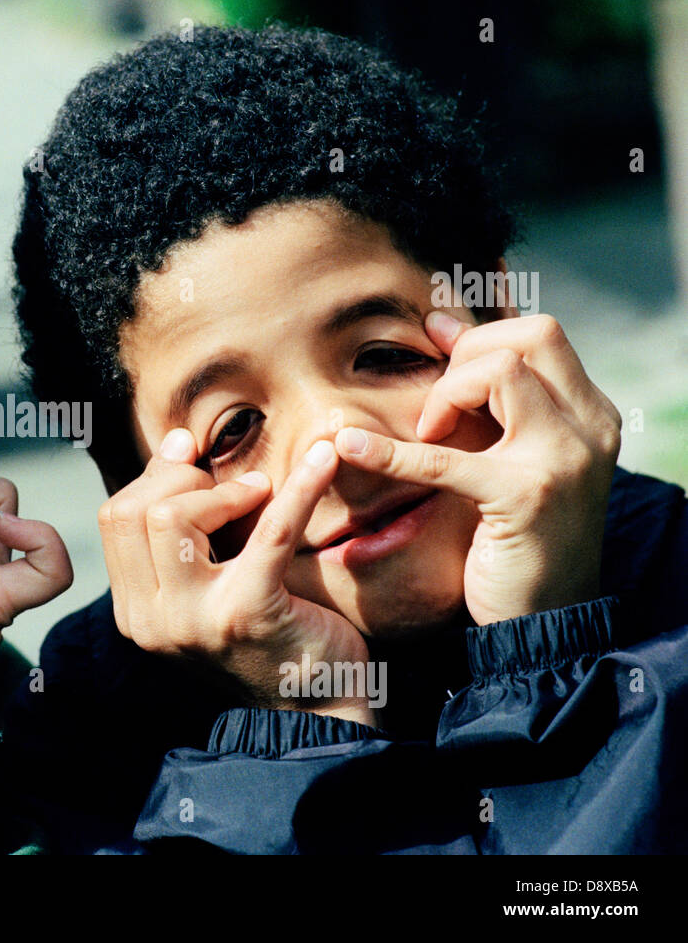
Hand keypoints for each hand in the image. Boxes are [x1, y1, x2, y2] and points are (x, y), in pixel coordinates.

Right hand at [98, 429, 374, 722]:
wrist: (315, 710)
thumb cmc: (266, 635)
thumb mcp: (203, 584)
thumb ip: (180, 527)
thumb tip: (175, 441)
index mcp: (136, 614)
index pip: (115, 518)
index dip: (153, 479)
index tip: (192, 462)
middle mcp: (153, 622)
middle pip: (136, 513)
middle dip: (183, 482)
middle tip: (233, 488)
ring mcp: (195, 620)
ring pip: (173, 518)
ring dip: (223, 490)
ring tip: (260, 492)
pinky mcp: (250, 612)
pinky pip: (270, 531)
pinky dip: (300, 487)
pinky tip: (324, 458)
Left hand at [335, 311, 620, 625]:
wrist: (545, 619)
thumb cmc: (518, 536)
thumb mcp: (519, 456)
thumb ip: (494, 399)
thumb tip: (441, 322)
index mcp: (591, 415)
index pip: (541, 334)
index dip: (479, 335)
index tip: (434, 347)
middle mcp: (590, 428)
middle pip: (530, 338)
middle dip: (466, 357)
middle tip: (435, 410)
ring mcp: (564, 460)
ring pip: (500, 374)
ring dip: (445, 395)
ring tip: (426, 435)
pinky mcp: (524, 497)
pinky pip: (445, 457)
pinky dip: (390, 451)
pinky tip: (350, 449)